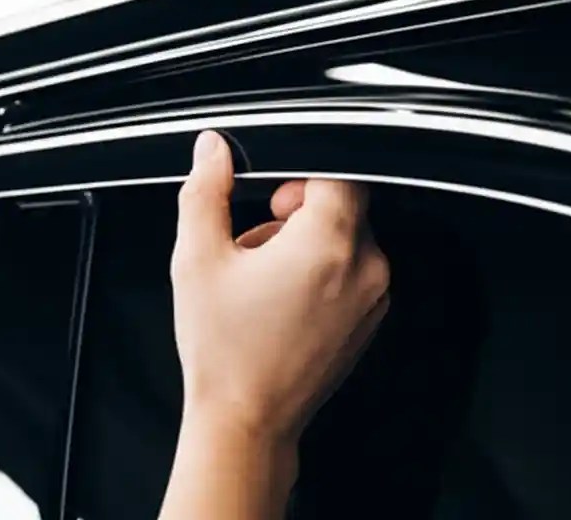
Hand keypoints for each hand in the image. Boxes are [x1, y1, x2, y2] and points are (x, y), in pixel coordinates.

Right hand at [170, 131, 388, 443]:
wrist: (246, 420)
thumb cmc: (223, 350)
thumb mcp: (197, 259)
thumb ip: (204, 192)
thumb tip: (212, 150)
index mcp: (328, 245)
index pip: (339, 172)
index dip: (301, 175)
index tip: (271, 198)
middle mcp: (365, 268)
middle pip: (344, 204)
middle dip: (298, 211)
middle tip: (257, 242)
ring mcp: (373, 298)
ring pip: (348, 238)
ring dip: (308, 242)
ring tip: (263, 277)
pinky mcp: (370, 320)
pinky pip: (353, 271)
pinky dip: (321, 272)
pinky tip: (281, 299)